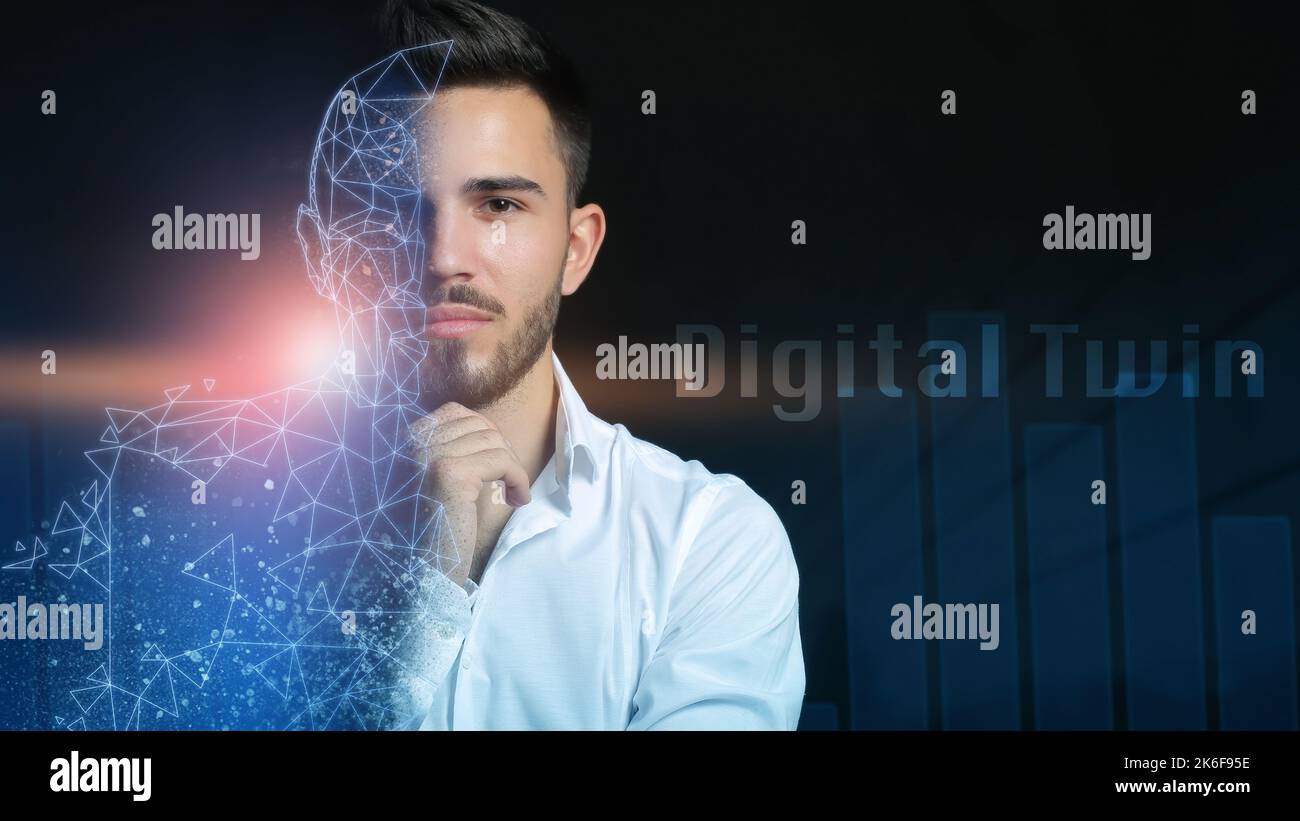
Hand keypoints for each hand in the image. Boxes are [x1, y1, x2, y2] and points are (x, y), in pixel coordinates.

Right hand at [411, 402, 530, 586]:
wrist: (425, 570)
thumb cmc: (438, 527)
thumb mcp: (440, 478)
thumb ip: (452, 449)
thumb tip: (488, 427)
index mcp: (404, 441)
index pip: (454, 411)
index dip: (484, 433)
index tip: (495, 463)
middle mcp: (410, 443)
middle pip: (477, 424)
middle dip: (501, 450)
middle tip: (508, 480)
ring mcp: (427, 456)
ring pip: (493, 441)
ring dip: (512, 468)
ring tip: (512, 494)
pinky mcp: (449, 475)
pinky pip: (501, 461)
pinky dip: (518, 478)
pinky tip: (517, 500)